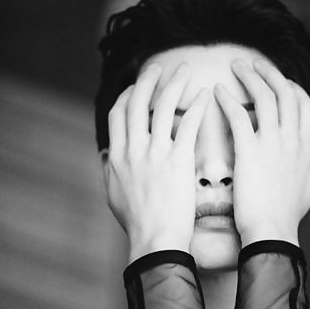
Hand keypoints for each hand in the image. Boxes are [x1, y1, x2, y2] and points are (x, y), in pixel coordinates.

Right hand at [104, 62, 209, 260]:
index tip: (137, 88)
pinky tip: (205, 95)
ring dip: (173, 83)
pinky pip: (188, 124)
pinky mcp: (178, 161)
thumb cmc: (137, 224)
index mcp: (116, 156)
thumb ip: (108, 171)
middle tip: (158, 67)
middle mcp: (133, 150)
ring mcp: (155, 154)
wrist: (155, 241)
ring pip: (162, 106)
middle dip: (147, 79)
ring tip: (183, 69)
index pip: (118, 114)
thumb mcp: (113, 195)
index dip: (127, 95)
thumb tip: (105, 156)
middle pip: (137, 102)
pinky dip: (196, 106)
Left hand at [214, 59, 309, 246]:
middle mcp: (294, 141)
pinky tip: (218, 91)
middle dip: (271, 73)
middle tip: (255, 64)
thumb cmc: (285, 218)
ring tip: (236, 67)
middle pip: (287, 93)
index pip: (307, 107)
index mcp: (307, 149)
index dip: (294, 90)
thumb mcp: (307, 189)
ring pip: (265, 96)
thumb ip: (309, 166)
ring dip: (250, 77)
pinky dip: (229, 99)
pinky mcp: (251, 152)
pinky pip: (239, 115)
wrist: (272, 233)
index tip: (281, 84)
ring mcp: (273, 145)